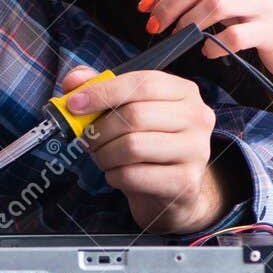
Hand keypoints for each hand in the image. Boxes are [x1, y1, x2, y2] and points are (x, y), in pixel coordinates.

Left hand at [60, 65, 228, 233]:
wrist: (170, 191)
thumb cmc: (146, 143)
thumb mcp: (125, 111)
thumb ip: (100, 89)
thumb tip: (74, 80)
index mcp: (184, 91)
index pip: (143, 83)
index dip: (104, 92)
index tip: (74, 104)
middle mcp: (197, 117)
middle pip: (136, 115)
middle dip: (100, 129)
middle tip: (87, 139)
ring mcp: (196, 151)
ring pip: (133, 146)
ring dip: (104, 154)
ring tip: (102, 157)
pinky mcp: (185, 182)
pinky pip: (134, 175)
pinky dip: (114, 176)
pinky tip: (116, 175)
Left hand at [139, 0, 272, 81]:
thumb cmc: (258, 17)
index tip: (145, 5)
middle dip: (168, 5)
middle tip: (154, 25)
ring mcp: (264, 1)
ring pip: (213, 4)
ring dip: (188, 24)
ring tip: (179, 36)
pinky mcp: (272, 29)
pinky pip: (234, 35)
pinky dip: (214, 46)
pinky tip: (207, 51)